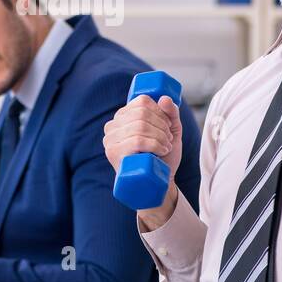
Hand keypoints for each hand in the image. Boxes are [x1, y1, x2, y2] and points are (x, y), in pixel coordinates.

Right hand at [102, 93, 182, 227]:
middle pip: (141, 113)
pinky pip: (136, 141)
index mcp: (122, 117)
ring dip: (160, 137)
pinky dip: (155, 145)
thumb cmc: (162, 156)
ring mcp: (110, 141)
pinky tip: (161, 151)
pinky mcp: (114, 154)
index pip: (142, 102)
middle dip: (162, 126)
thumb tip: (164, 98)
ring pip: (140, 126)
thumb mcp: (171, 131)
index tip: (168, 125)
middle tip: (169, 140)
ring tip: (166, 146)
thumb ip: (171, 113)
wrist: (157, 183)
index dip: (160, 111)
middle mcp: (112, 127)